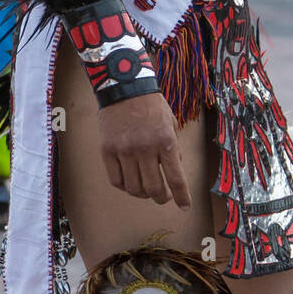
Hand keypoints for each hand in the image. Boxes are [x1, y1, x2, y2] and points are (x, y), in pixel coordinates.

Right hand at [98, 93, 191, 209]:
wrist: (124, 87)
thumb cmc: (151, 105)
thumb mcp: (171, 123)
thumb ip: (174, 148)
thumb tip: (175, 172)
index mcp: (165, 141)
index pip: (176, 178)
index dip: (181, 197)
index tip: (184, 207)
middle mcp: (145, 148)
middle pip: (154, 189)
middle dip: (161, 198)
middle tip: (163, 197)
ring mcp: (124, 150)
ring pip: (134, 189)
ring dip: (142, 194)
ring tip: (146, 189)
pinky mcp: (108, 151)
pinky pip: (116, 180)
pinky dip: (125, 187)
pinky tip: (130, 181)